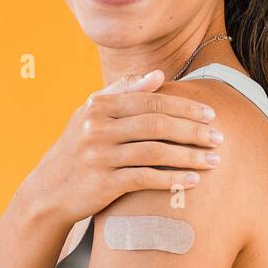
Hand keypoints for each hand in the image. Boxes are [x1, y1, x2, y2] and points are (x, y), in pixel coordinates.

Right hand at [25, 67, 223, 227]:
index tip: (210, 114)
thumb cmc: (77, 150)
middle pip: (157, 124)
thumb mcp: (90, 115)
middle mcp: (97, 129)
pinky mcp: (103, 184)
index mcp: (98, 107)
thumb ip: (122, 92)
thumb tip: (159, 75)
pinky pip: (146, 179)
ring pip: (155, 152)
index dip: (184, 106)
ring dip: (189, 156)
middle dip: (193, 130)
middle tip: (219, 137)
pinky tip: (193, 181)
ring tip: (214, 159)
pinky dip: (172, 180)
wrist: (48, 192)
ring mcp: (99, 157)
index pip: (150, 101)